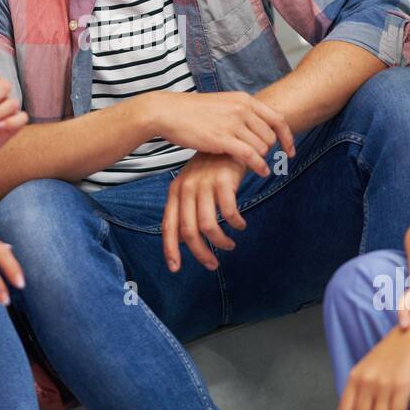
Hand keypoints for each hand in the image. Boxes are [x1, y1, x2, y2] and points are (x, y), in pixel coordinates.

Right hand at [147, 91, 294, 176]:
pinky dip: (259, 166)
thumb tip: (253, 124)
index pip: (277, 118)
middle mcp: (242, 109)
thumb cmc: (191, 111)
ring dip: (261, 158)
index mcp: (243, 99)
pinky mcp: (223, 139)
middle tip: (265, 160)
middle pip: (271, 135)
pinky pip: (251, 156)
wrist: (168, 112)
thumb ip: (239, 112)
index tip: (290, 150)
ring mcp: (233, 124)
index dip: (287, 136)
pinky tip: (261, 172)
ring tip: (255, 165)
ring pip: (262, 146)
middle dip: (270, 150)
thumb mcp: (221, 104)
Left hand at [161, 152, 246, 272]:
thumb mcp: (194, 187)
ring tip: (229, 245)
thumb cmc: (212, 167)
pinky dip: (236, 224)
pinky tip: (241, 225)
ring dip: (220, 241)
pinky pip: (229, 212)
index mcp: (176, 192)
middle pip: (189, 231)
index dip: (171, 249)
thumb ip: (186, 211)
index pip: (168, 225)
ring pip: (208, 226)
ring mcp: (204, 184)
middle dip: (201, 253)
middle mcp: (186, 189)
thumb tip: (183, 241)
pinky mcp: (223, 181)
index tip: (175, 268)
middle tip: (212, 264)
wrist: (230, 141)